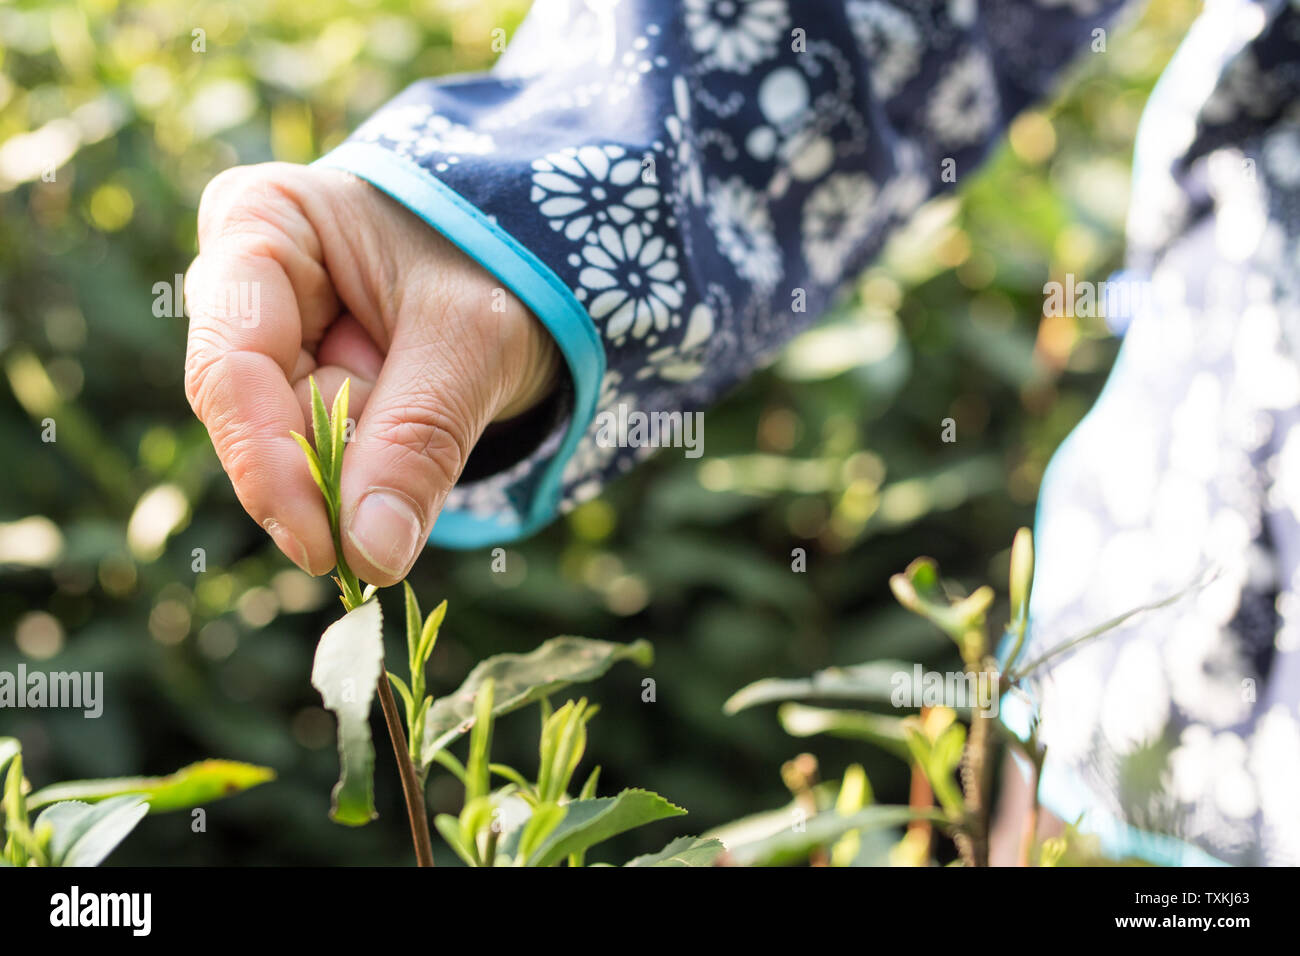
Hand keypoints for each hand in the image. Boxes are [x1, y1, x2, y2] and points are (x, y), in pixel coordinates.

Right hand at [183, 162, 560, 584]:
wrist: (541, 268)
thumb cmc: (505, 261)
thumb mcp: (474, 341)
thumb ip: (418, 441)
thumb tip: (370, 557)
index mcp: (263, 220)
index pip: (230, 365)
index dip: (267, 468)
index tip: (323, 550)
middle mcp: (244, 278)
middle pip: (250, 415)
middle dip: (324, 477)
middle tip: (389, 532)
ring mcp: (270, 334)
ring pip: (287, 447)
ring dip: (359, 470)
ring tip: (438, 420)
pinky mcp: (302, 381)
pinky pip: (322, 453)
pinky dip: (372, 470)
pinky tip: (417, 446)